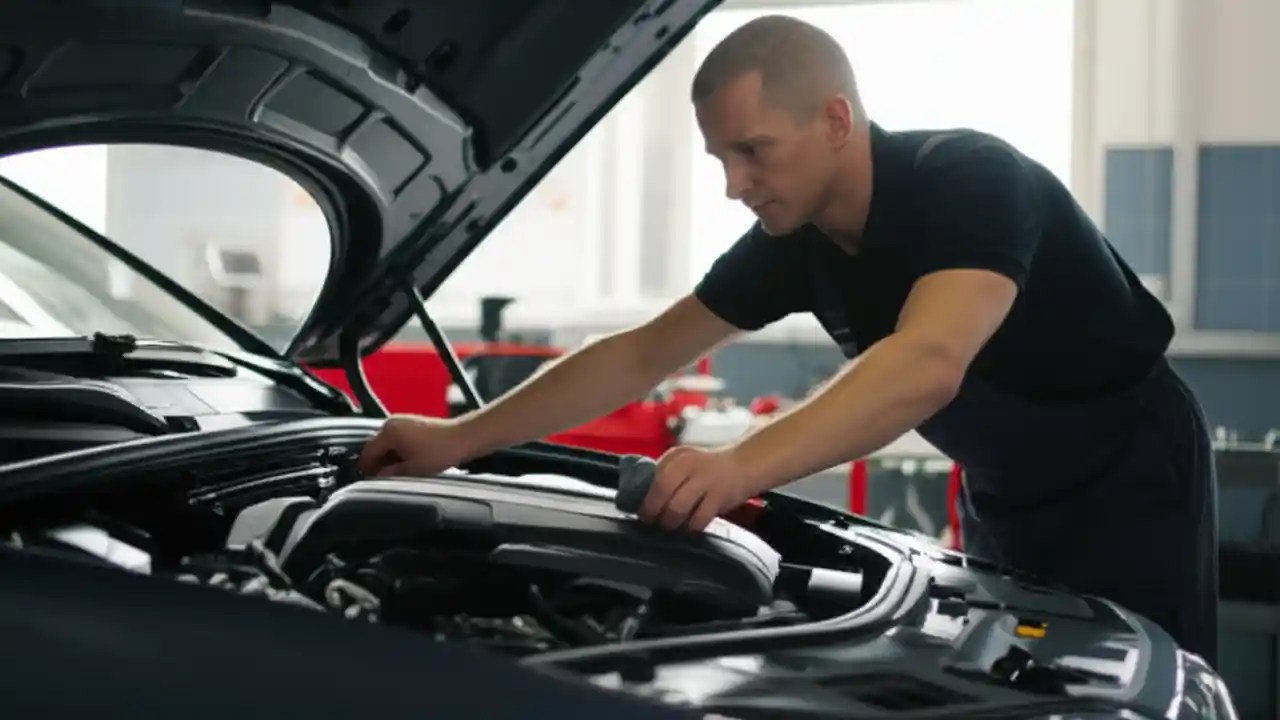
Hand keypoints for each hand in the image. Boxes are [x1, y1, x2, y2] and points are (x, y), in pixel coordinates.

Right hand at [357, 414, 474, 477]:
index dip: (367, 470)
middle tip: (386, 480)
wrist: (463, 439)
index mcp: (388, 431)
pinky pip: (398, 440)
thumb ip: (388, 475)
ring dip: (390, 459)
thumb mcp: (410, 470)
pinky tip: (409, 464)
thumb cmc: (439, 453)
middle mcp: (392, 423)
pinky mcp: (413, 425)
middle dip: (379, 464)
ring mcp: (403, 422)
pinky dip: (400, 452)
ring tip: (400, 473)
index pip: (367, 453)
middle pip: (376, 447)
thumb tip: (377, 478)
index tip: (370, 483)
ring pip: (387, 445)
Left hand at [637, 445, 756, 532]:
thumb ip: (666, 476)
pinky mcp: (720, 496)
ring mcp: (705, 480)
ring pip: (677, 508)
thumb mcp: (685, 463)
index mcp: (676, 456)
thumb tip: (642, 500)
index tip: (642, 513)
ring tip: (670, 527)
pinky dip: (691, 527)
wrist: (745, 464)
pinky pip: (698, 519)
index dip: (645, 500)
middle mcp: (689, 464)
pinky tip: (689, 527)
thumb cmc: (709, 468)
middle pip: (662, 492)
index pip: (653, 479)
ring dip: (671, 523)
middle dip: (654, 513)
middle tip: (653, 523)